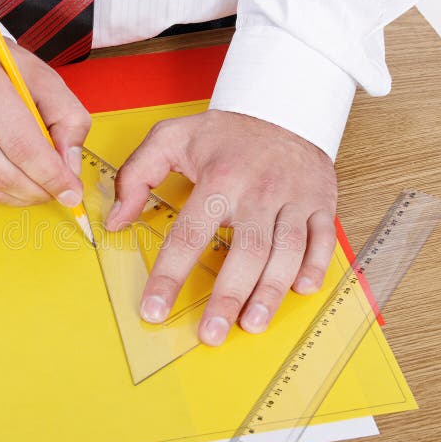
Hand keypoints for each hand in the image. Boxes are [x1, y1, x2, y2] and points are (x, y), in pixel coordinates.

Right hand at [0, 37, 90, 206]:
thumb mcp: (44, 78)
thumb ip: (68, 118)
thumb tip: (70, 167)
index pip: (23, 147)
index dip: (52, 177)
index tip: (72, 191)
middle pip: (4, 173)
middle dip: (39, 191)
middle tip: (59, 192)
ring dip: (22, 197)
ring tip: (41, 189)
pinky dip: (1, 192)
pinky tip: (16, 181)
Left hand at [107, 110, 337, 345]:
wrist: (283, 107)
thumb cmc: (225, 132)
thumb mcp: (171, 137)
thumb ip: (136, 175)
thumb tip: (118, 220)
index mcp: (220, 177)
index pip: (189, 235)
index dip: (169, 276)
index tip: (153, 309)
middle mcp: (260, 191)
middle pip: (245, 251)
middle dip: (228, 296)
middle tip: (211, 334)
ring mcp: (294, 198)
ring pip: (286, 251)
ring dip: (271, 292)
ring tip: (252, 324)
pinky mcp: (320, 203)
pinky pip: (322, 239)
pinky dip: (315, 266)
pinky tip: (300, 290)